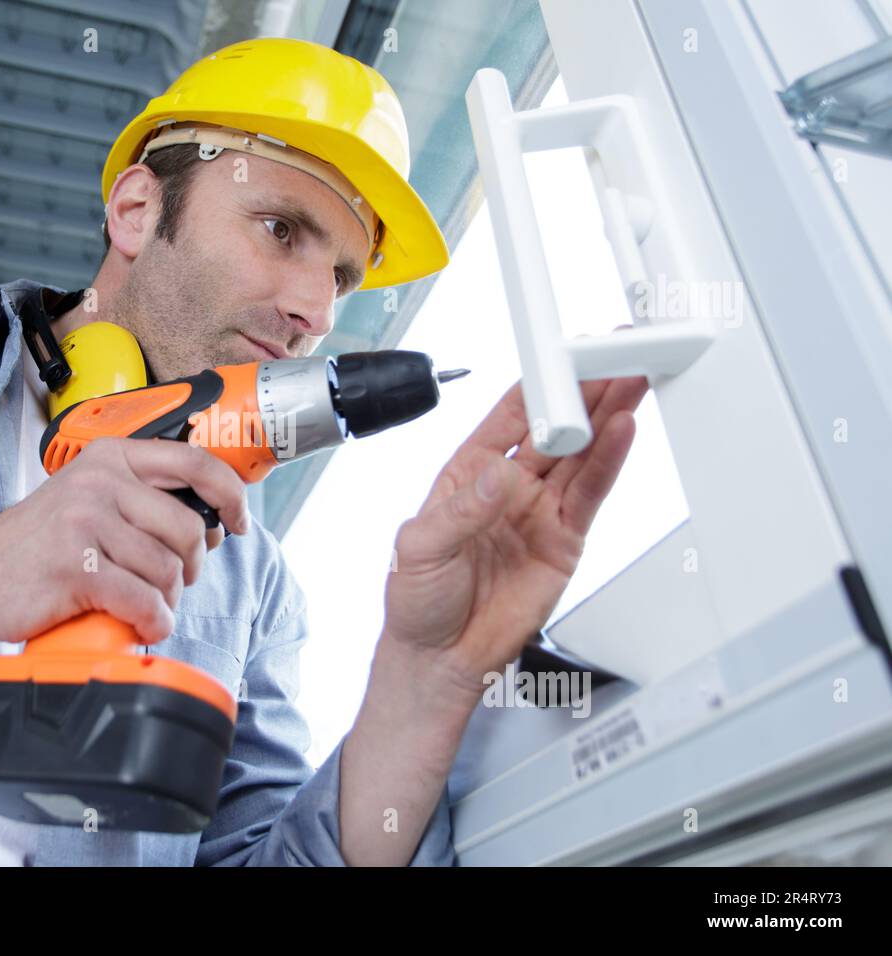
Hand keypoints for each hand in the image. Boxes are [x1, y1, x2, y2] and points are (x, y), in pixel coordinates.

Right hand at [0, 436, 249, 644]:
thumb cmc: (38, 543)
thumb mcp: (89, 497)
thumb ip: (140, 498)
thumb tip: (211, 521)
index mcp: (111, 458)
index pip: (194, 462)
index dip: (230, 494)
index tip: (239, 521)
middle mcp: (100, 483)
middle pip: (187, 528)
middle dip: (190, 567)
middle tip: (171, 584)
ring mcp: (85, 523)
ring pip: (167, 570)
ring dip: (165, 601)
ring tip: (143, 606)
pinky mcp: (76, 568)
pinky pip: (143, 602)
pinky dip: (151, 623)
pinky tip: (138, 624)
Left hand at [382, 374, 648, 698]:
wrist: (441, 659)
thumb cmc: (417, 602)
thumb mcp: (419, 549)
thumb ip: (461, 511)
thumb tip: (498, 477)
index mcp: (467, 473)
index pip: (508, 417)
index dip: (536, 384)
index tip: (560, 356)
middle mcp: (507, 486)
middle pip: (553, 427)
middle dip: (585, 391)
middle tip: (614, 357)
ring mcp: (538, 511)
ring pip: (580, 454)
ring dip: (607, 417)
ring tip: (633, 380)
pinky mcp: (564, 541)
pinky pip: (590, 495)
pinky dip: (609, 463)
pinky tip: (623, 432)